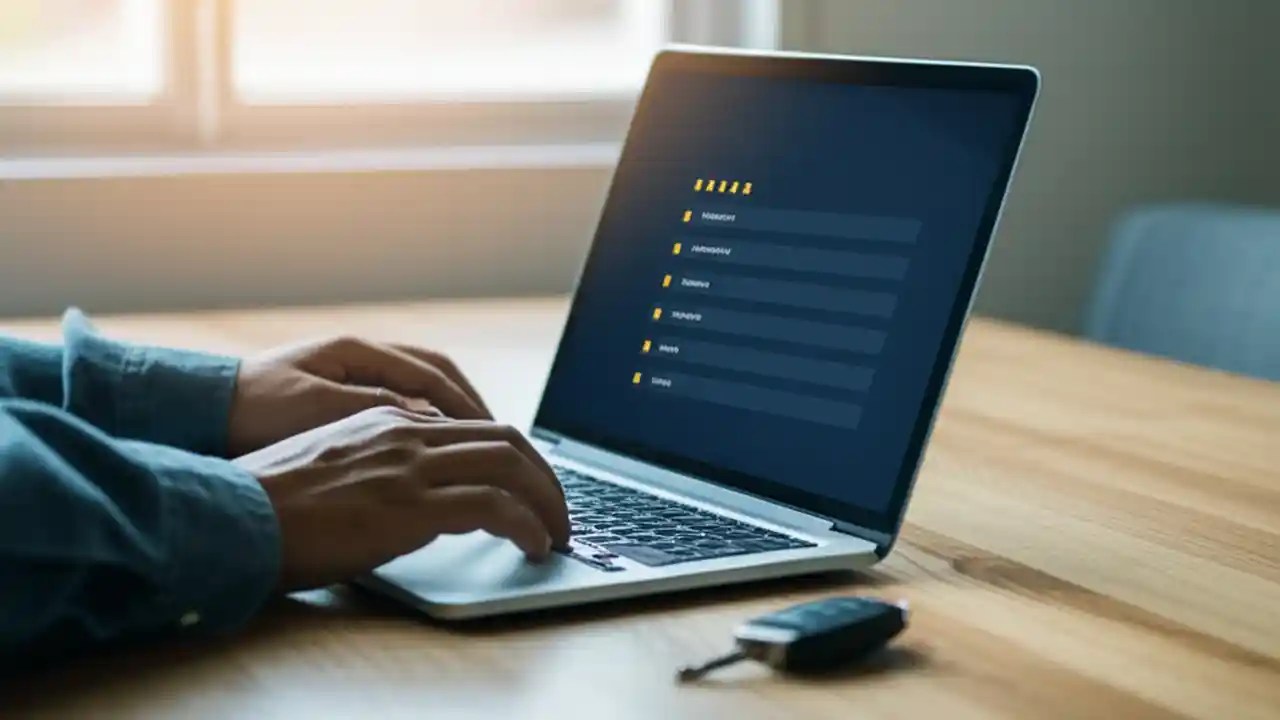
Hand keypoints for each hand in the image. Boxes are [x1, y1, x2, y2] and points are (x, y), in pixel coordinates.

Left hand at [227, 336, 490, 455]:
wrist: (195, 415)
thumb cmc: (250, 412)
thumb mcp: (317, 409)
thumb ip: (377, 410)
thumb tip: (433, 422)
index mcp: (356, 351)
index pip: (434, 374)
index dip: (470, 407)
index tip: (496, 437)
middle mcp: (358, 357)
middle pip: (437, 376)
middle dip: (473, 409)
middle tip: (501, 445)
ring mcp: (349, 376)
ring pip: (420, 392)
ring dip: (451, 419)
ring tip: (475, 453)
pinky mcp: (337, 402)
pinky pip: (397, 409)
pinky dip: (422, 428)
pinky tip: (430, 458)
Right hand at [234, 407, 567, 591]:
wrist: (234, 516)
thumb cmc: (269, 504)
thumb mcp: (330, 463)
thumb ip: (376, 463)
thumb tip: (407, 491)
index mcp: (388, 419)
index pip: (475, 428)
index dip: (515, 458)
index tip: (530, 486)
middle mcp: (407, 433)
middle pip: (506, 440)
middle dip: (545, 476)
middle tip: (559, 510)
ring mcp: (411, 467)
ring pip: (511, 467)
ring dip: (547, 502)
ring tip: (558, 533)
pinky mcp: (412, 506)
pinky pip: (495, 508)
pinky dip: (528, 525)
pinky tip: (535, 547)